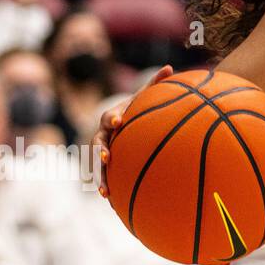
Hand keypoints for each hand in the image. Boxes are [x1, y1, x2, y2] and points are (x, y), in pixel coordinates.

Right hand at [96, 64, 173, 198]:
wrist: (124, 123)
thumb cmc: (138, 109)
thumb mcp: (146, 97)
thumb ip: (156, 83)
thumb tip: (169, 67)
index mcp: (114, 116)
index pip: (110, 116)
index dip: (113, 117)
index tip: (119, 120)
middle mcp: (104, 133)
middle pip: (97, 141)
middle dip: (99, 149)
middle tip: (105, 156)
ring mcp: (102, 148)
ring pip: (95, 162)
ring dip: (98, 174)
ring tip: (104, 189)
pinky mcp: (104, 162)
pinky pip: (100, 173)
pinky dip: (103, 183)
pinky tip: (109, 197)